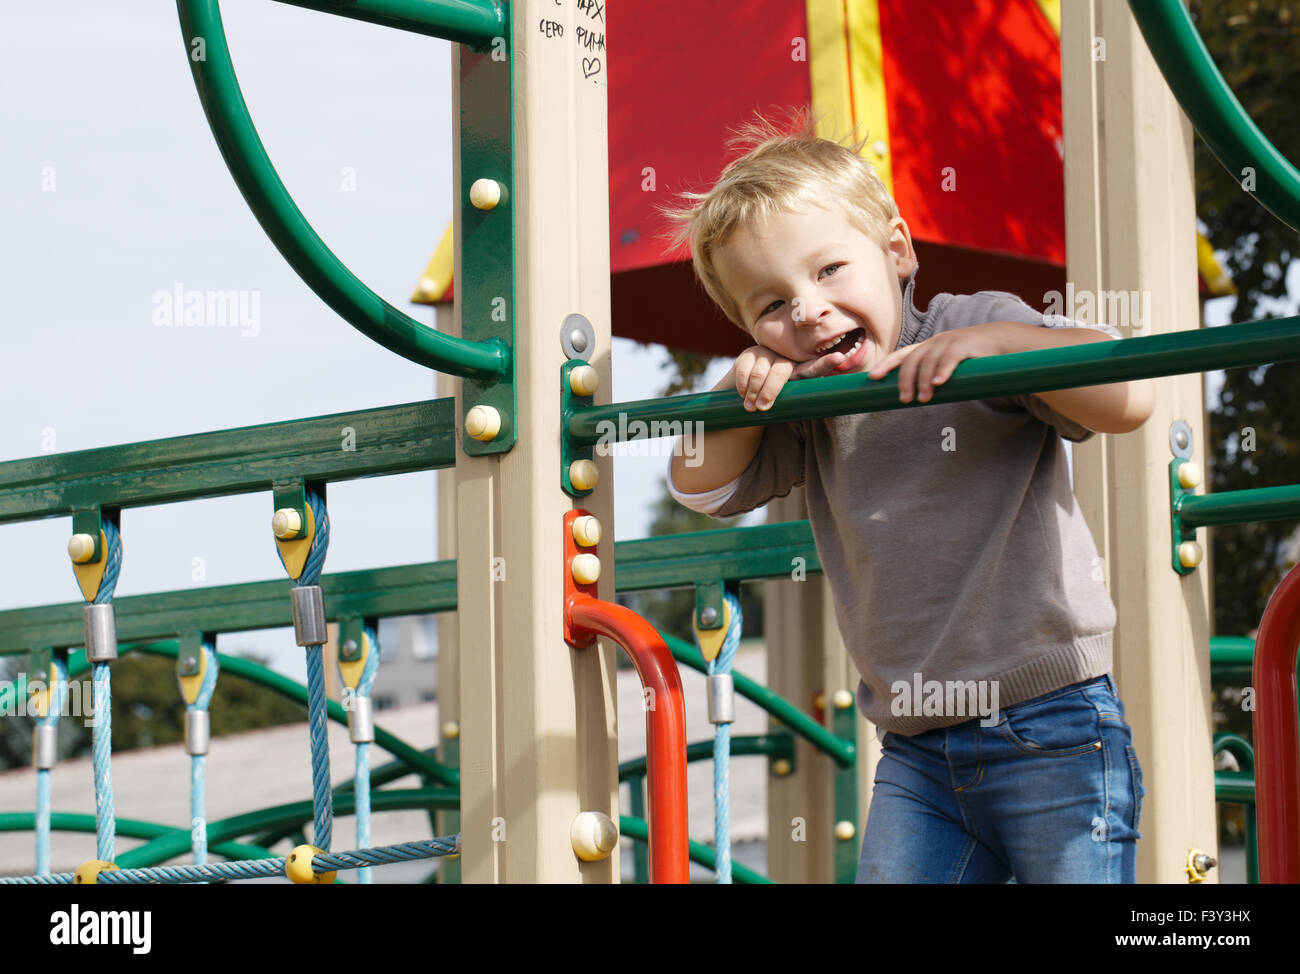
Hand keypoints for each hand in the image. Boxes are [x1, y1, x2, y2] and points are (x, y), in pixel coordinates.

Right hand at [734, 344, 847, 410]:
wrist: (743, 398)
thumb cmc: (770, 406)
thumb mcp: (785, 405)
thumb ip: (794, 402)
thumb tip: (803, 407)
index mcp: (799, 372)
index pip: (813, 369)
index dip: (825, 363)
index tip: (839, 358)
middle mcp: (785, 360)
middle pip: (781, 372)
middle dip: (770, 391)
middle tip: (761, 408)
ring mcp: (768, 354)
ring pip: (760, 374)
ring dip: (752, 393)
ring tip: (749, 407)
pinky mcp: (749, 354)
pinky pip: (744, 371)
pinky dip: (742, 386)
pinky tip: (741, 394)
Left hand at [867, 322, 1016, 402]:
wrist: (999, 341)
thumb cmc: (969, 359)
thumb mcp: (946, 365)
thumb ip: (933, 379)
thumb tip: (917, 401)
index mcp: (927, 348)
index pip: (902, 355)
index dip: (887, 365)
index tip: (873, 377)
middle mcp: (934, 343)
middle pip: (913, 360)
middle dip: (906, 380)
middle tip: (905, 399)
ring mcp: (949, 342)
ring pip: (930, 360)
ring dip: (924, 380)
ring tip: (924, 399)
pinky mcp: (965, 345)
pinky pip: (951, 357)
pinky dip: (943, 370)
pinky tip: (939, 382)